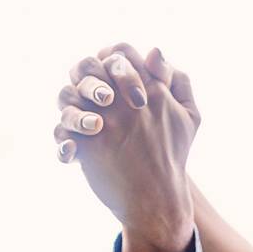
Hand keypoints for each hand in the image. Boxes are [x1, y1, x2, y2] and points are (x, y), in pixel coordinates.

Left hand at [54, 44, 198, 251]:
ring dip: (70, 106)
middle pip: (88, 67)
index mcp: (149, 90)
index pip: (120, 51)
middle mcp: (124, 103)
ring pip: (68, 96)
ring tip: (83, 123)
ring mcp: (104, 123)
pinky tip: (73, 150)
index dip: (110, 56)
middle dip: (85, 76)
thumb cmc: (173, 155)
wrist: (158, 201)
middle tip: (92, 96)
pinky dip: (63, 140)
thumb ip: (177, 79)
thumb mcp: (190, 115)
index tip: (109, 70)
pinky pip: (61, 131)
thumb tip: (153, 50)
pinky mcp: (87, 147)